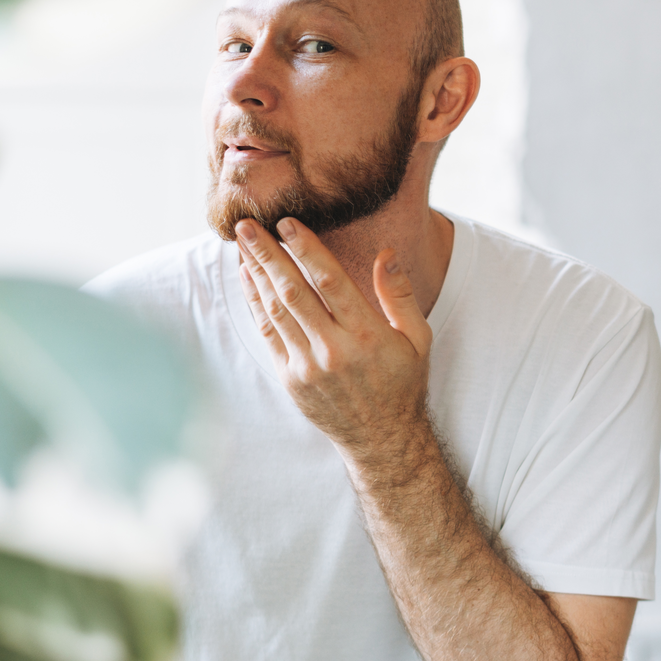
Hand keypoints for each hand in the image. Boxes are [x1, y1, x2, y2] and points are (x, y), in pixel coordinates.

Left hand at [235, 217, 432, 457]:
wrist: (381, 438)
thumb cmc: (403, 382)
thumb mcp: (418, 338)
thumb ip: (400, 295)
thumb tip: (386, 253)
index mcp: (368, 336)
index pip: (330, 282)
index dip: (306, 249)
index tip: (287, 223)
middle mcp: (334, 350)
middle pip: (293, 292)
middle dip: (267, 254)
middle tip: (248, 225)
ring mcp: (308, 367)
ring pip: (275, 310)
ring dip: (256, 273)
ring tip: (243, 243)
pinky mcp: (290, 379)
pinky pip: (268, 333)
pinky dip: (255, 302)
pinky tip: (248, 278)